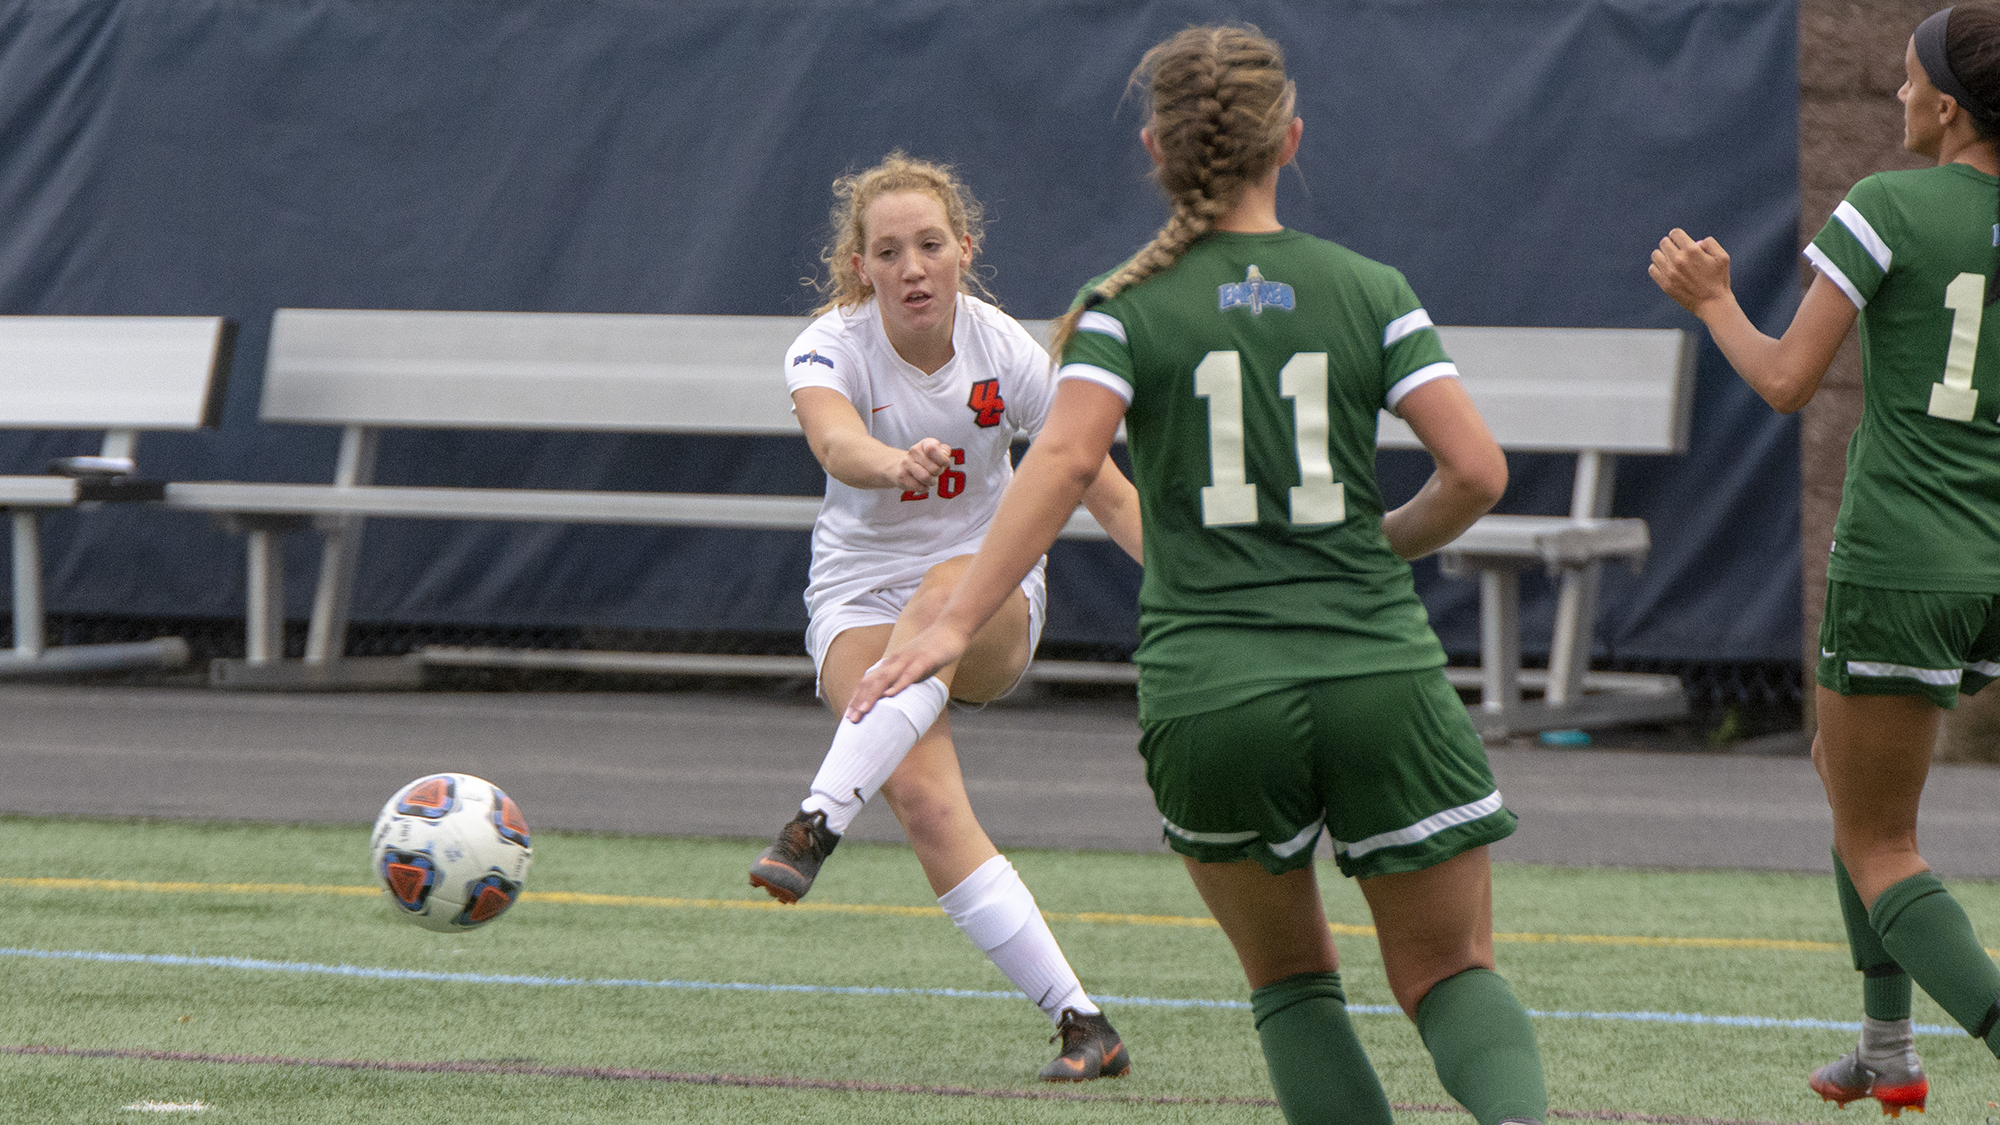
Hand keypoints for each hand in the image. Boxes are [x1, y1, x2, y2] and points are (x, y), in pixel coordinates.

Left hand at [844, 623, 969, 720]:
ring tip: (864, 711)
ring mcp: (909, 659)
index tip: (849, 715)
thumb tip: (894, 697)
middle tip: (851, 720)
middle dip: (860, 701)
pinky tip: (891, 695)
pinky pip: (909, 673)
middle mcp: (895, 661)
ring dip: (873, 695)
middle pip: (872, 681)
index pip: (868, 681)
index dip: (857, 697)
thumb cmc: (933, 651)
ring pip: (886, 678)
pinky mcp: (924, 660)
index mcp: (891, 663)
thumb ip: (903, 678)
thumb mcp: (914, 666)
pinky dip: (899, 684)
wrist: (950, 628)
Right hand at [890, 438, 953, 492]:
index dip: (942, 459)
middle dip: (938, 473)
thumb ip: (945, 451)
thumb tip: (944, 456)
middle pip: (935, 468)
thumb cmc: (927, 461)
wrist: (901, 467)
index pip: (932, 448)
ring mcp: (906, 463)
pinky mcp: (902, 476)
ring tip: (929, 478)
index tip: (944, 462)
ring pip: (926, 478)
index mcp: (925, 443)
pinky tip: (920, 482)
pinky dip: (924, 487)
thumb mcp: (938, 452)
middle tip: (934, 471)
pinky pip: (920, 487)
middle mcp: (914, 450)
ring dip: (931, 481)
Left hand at [1649, 229, 1732, 314]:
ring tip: (1669, 259)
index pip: (1675, 233)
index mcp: (1692, 251)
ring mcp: (1670, 273)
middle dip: (1670, 243)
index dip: (1677, 235)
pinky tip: (1665, 269)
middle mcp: (1678, 260)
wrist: (1712, 304)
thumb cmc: (1719, 280)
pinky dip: (1657, 267)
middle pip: (1664, 242)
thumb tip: (1696, 242)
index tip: (1679, 240)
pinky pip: (1652, 269)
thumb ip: (1710, 243)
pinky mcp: (1665, 284)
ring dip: (1662, 254)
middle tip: (1675, 249)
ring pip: (1656, 255)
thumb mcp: (1722, 257)